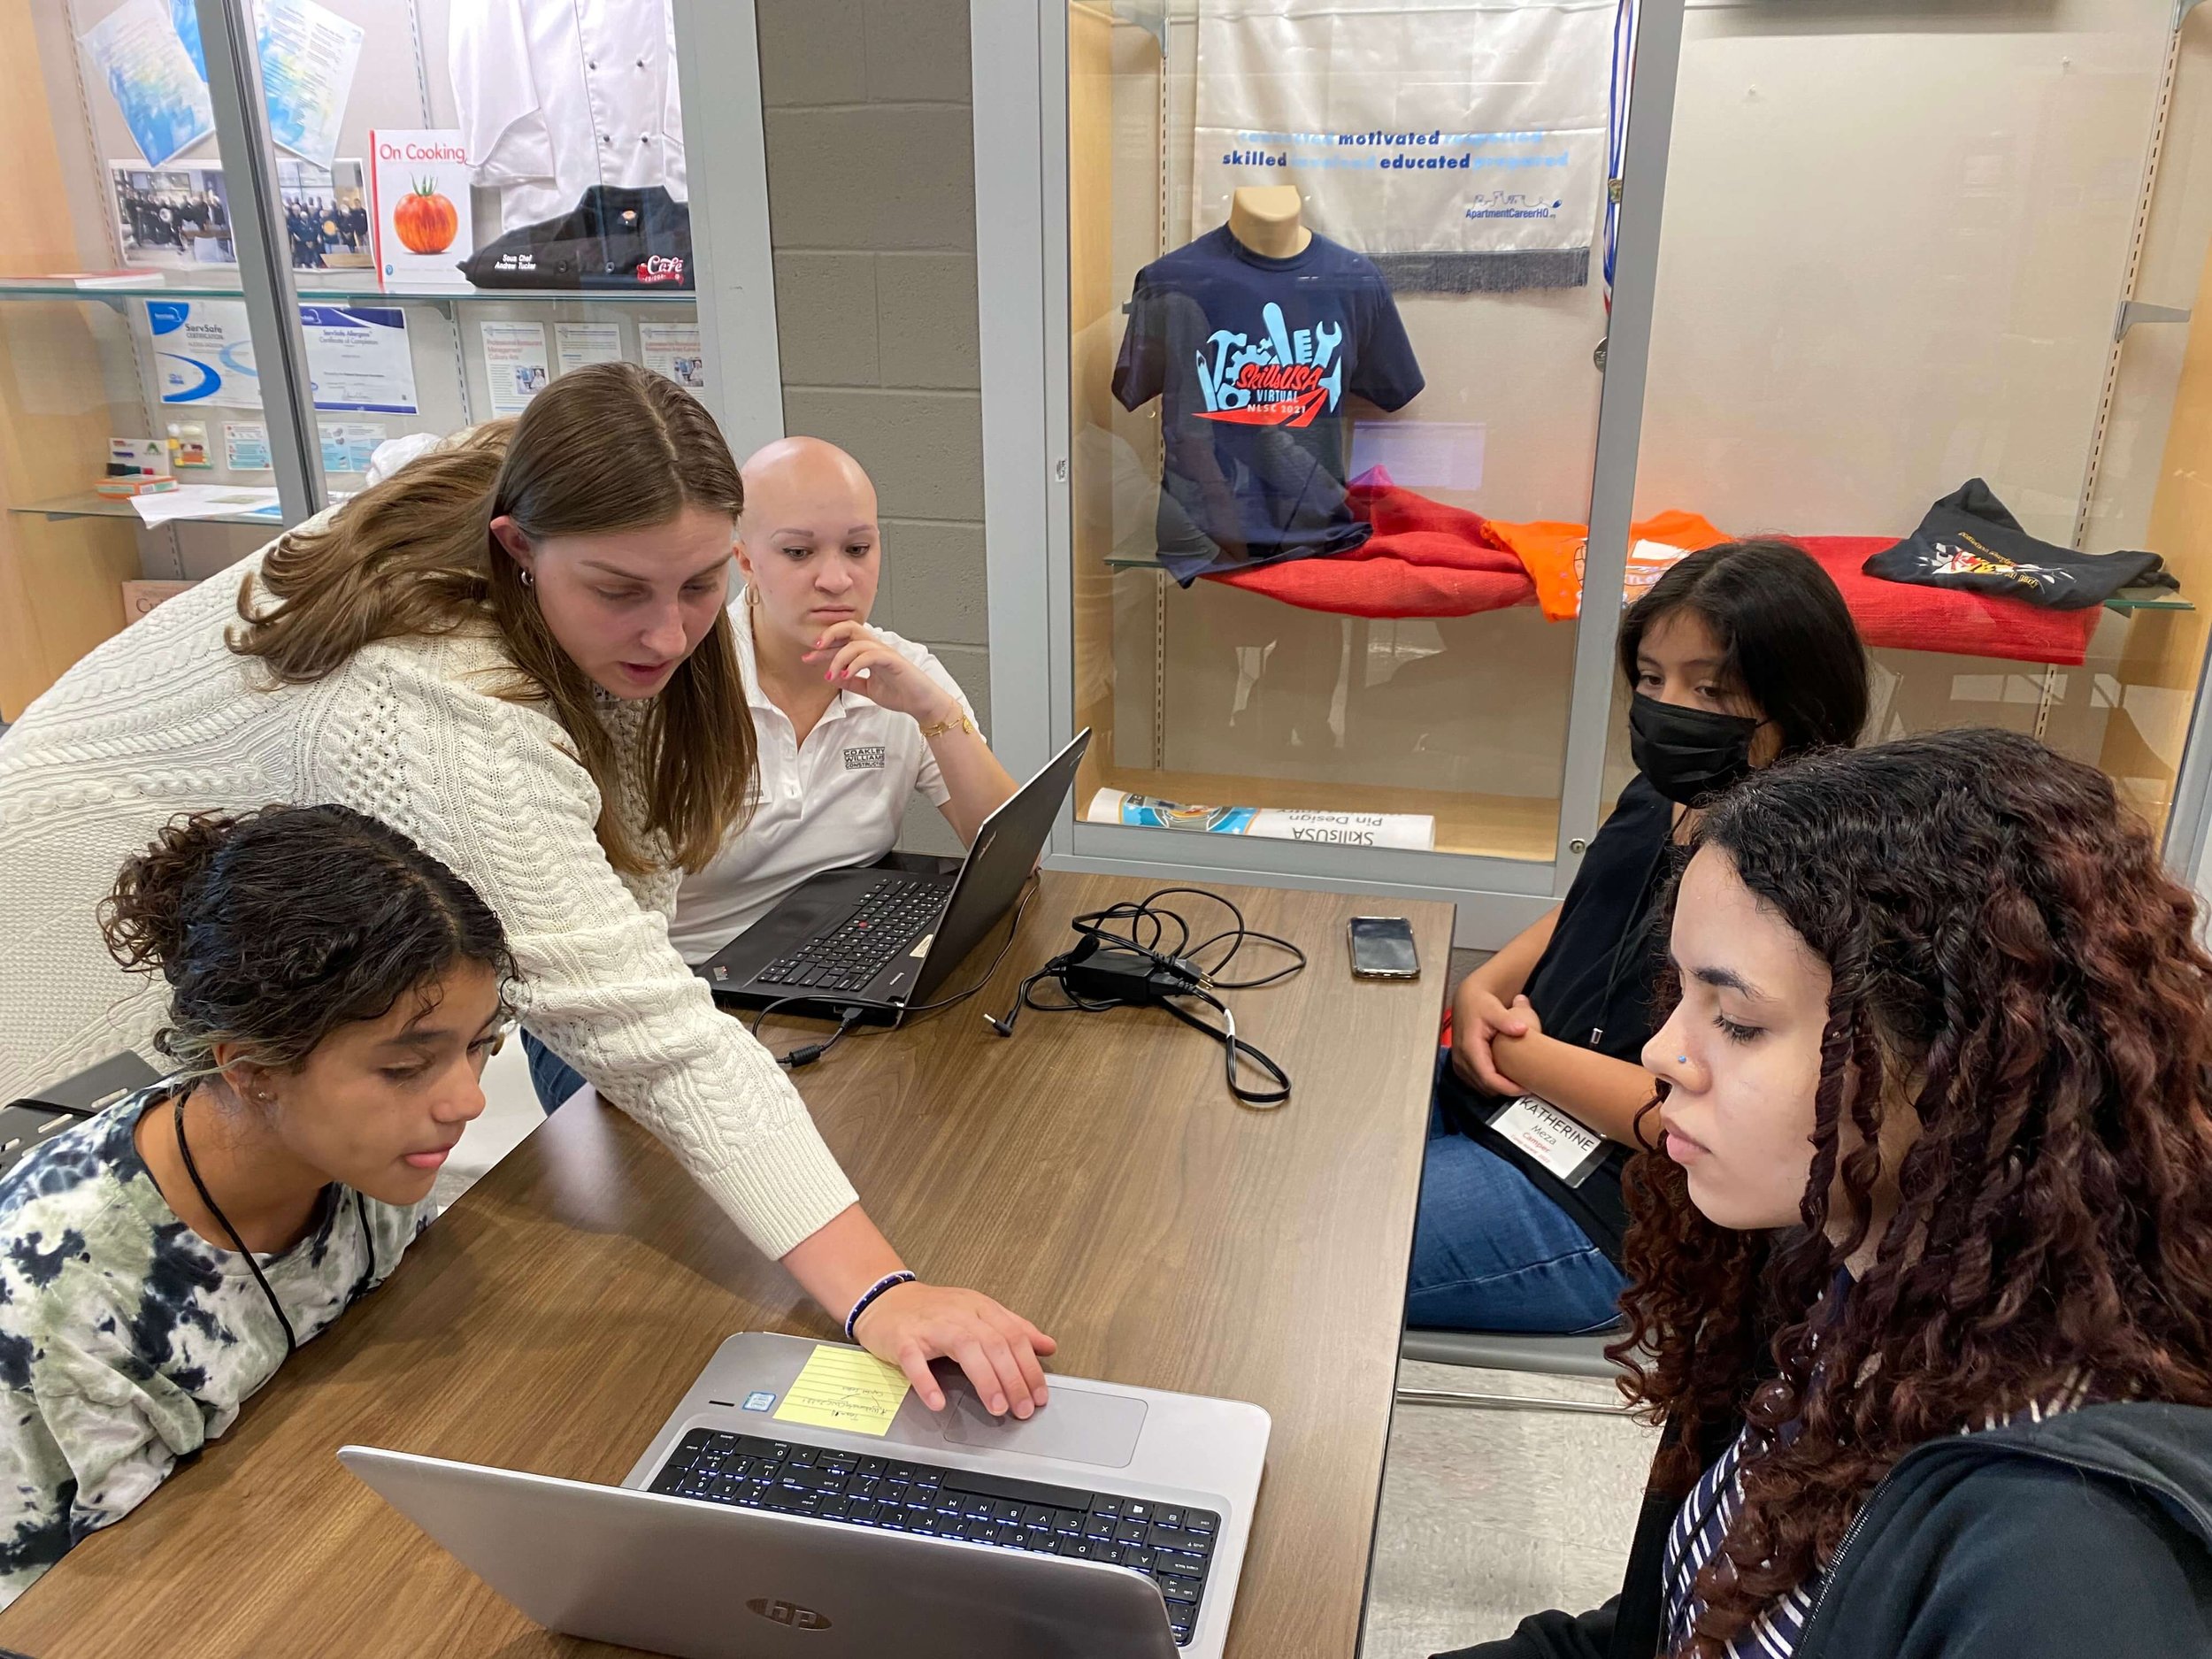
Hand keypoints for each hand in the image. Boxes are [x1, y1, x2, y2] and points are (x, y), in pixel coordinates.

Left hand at [803, 621, 959, 725]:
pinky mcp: (893, 661)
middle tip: (813, 650)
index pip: (843, 640)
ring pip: (856, 642)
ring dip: (839, 657)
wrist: (922, 704)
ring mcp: (885, 652)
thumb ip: (851, 681)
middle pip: (849, 628)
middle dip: (828, 636)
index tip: (807, 657)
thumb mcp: (868, 689)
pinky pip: (870, 656)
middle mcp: (876, 647)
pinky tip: (845, 675)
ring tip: (831, 673)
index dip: (823, 647)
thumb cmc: (900, 693)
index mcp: (870, 651)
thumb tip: (831, 675)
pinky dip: (854, 664)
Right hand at [852, 1281, 1057, 1418]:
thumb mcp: (978, 1313)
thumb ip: (1013, 1328)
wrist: (886, 1300)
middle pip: (994, 1343)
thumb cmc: (934, 1311)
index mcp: (980, 1308)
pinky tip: (938, 1402)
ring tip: (996, 1407)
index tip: (1039, 1396)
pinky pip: (915, 1360)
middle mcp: (959, 1313)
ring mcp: (930, 1325)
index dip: (1030, 1367)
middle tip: (1022, 1408)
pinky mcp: (903, 1339)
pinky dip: (927, 1382)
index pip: (1013, 1336)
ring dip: (984, 1379)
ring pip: (964, 1347)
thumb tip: (1047, 1345)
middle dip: (1013, 1378)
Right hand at [1450, 979, 1530, 1095]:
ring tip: (1518, 1083)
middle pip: (1486, 1088)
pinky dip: (1491, 1084)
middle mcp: (1462, 1059)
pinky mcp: (1461, 1066)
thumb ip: (1507, 1020)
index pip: (1488, 1079)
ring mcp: (1459, 1064)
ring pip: (1481, 1088)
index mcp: (1469, 1048)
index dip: (1507, 1088)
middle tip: (1527, 1087)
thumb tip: (1522, 1029)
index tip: (1525, 1089)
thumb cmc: (1480, 1004)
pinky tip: (1505, 1078)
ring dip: (1499, 1089)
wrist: (1466, 1001)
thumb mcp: (1495, 1009)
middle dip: (1506, 1091)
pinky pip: (1476, 1083)